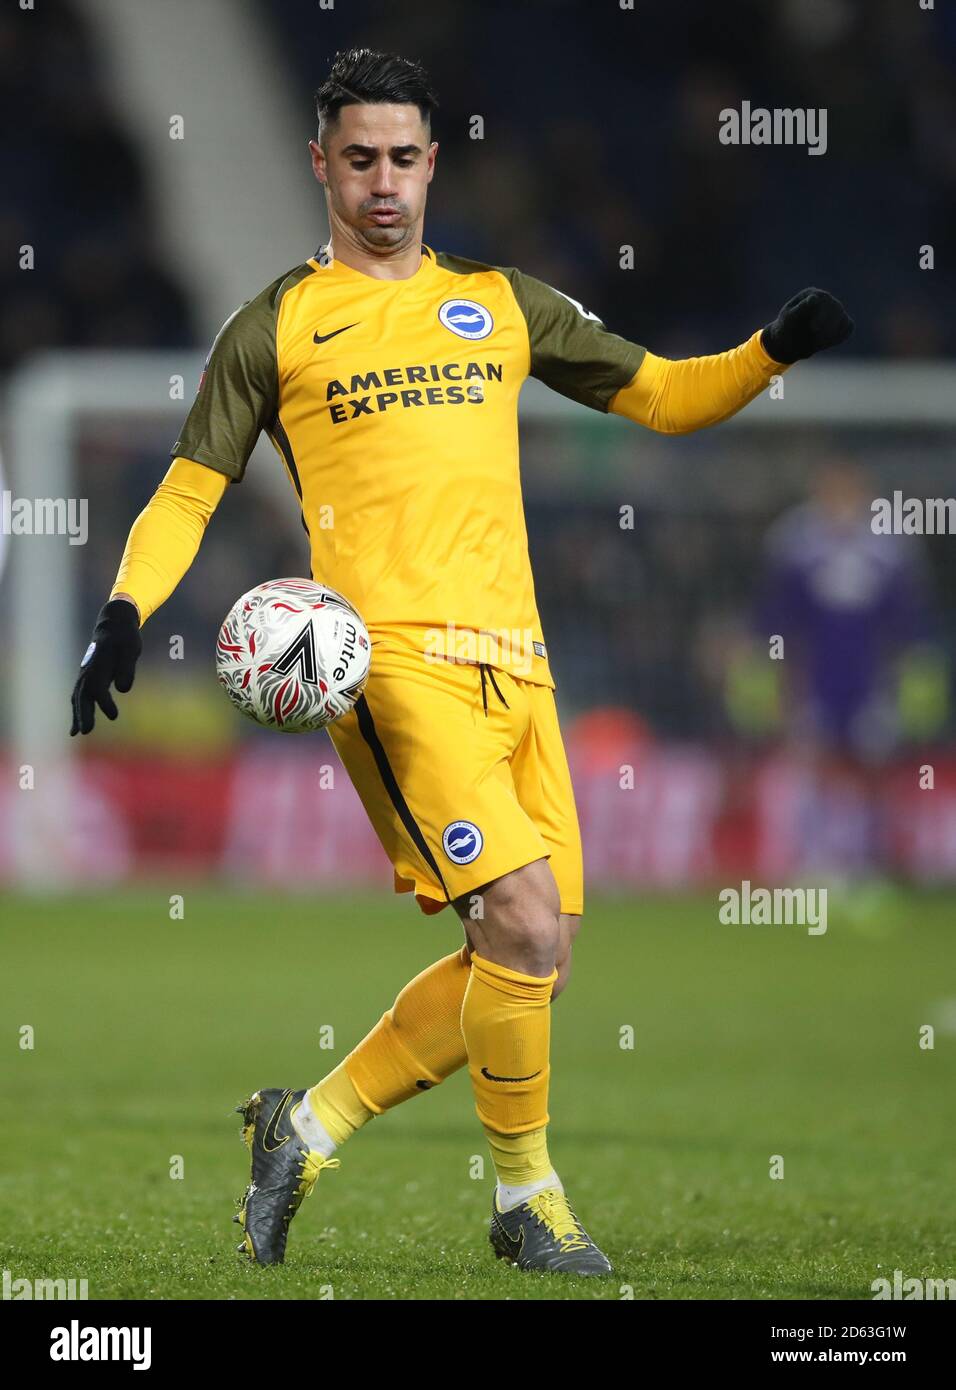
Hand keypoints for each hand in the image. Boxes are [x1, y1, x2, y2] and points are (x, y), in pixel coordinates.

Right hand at [70, 598, 142, 735]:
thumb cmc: (124, 639)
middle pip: (83, 695)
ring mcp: (85, 675)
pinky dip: (76, 711)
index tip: (114, 716)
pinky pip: (78, 697)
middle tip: (86, 731)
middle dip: (83, 714)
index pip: (98, 688)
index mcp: (99, 665)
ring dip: (77, 715)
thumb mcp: (131, 650)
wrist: (113, 626)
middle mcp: (88, 671)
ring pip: (77, 697)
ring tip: (76, 733)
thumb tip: (123, 689)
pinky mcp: (87, 679)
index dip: (104, 702)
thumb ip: (127, 668)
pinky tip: (75, 729)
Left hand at [761, 288, 853, 363]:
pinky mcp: (840, 322)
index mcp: (811, 294)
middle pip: (837, 309)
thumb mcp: (788, 319)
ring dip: (832, 334)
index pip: (824, 299)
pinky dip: (840, 336)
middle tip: (816, 337)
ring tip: (817, 342)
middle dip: (827, 325)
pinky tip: (826, 342)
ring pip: (844, 319)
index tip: (814, 328)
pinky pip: (848, 327)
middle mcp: (826, 300)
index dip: (822, 314)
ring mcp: (835, 310)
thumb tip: (814, 298)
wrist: (788, 343)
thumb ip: (800, 308)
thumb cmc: (785, 329)